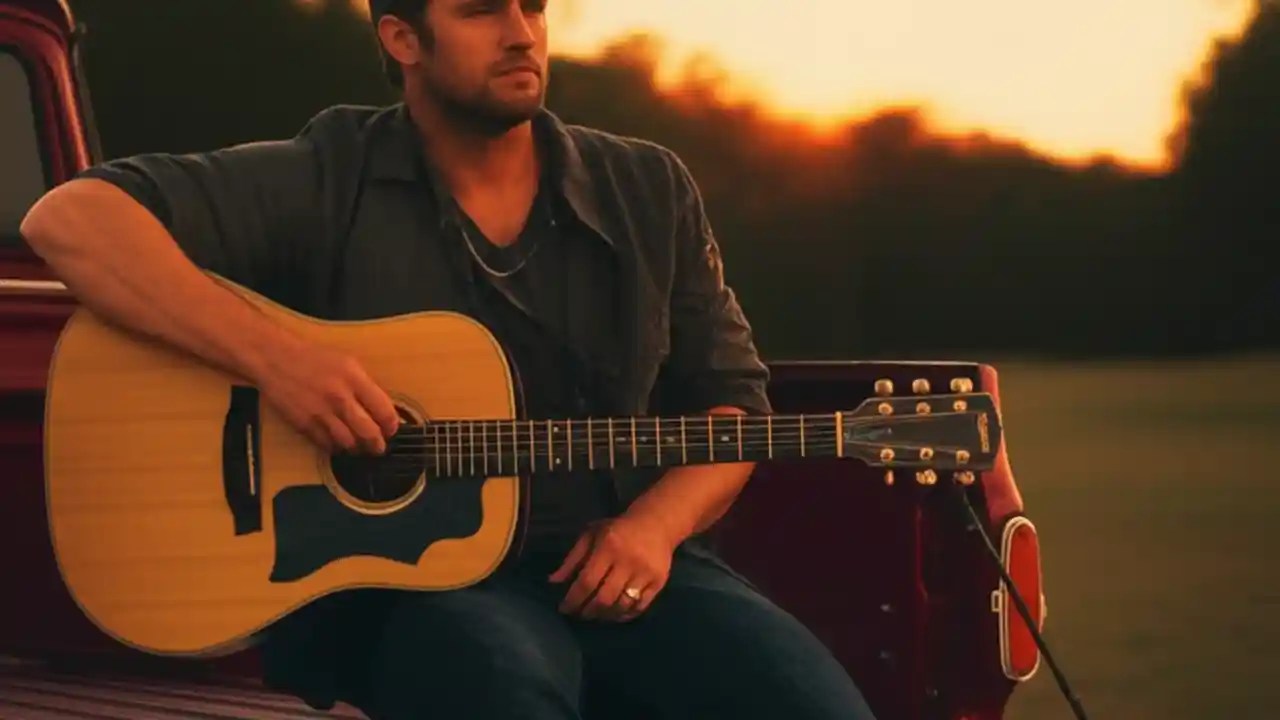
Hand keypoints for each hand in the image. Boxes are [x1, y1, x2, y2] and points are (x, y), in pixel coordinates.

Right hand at [255, 337, 400, 454]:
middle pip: (369, 432)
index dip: (391, 425)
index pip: (384, 410)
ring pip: (348, 443)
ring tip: (359, 448)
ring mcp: (321, 413)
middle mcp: (340, 397)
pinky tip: (338, 444)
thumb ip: (365, 385)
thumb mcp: (347, 363)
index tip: (391, 430)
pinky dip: (335, 448)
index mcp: (354, 378)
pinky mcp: (304, 424)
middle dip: (378, 445)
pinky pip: (326, 444)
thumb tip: (382, 408)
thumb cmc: (313, 358)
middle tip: (379, 447)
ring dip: (357, 449)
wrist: (275, 359)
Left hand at [548, 513, 679, 621]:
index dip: (573, 599)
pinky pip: (639, 607)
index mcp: (609, 547)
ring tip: (595, 615)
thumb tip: (553, 582)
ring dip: (605, 616)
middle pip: (604, 598)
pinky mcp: (659, 583)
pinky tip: (614, 615)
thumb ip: (572, 558)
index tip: (564, 608)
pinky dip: (624, 615)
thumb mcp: (591, 535)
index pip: (587, 581)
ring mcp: (646, 573)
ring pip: (622, 606)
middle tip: (579, 614)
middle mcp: (628, 561)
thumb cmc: (618, 529)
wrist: (657, 523)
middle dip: (587, 611)